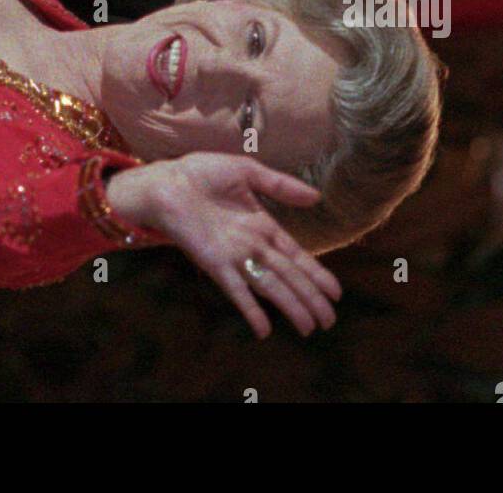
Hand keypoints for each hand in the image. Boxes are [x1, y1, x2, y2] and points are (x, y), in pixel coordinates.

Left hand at [107, 154, 340, 338]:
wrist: (167, 180)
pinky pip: (236, 289)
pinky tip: (264, 329)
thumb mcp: (246, 172)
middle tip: (330, 320)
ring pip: (269, 285)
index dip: (316, 273)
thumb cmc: (201, 173)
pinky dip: (250, 309)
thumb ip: (280, 185)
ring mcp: (234, 256)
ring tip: (310, 328)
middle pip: (288, 275)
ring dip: (290, 306)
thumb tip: (317, 196)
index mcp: (261, 225)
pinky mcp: (214, 262)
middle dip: (310, 297)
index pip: (295, 254)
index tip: (336, 292)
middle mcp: (252, 245)